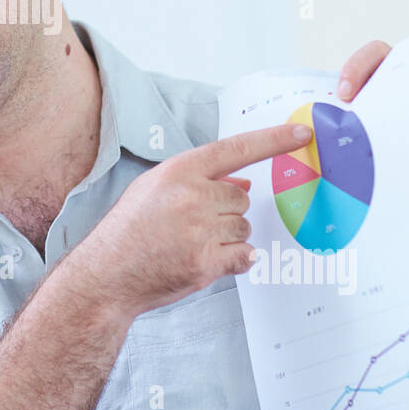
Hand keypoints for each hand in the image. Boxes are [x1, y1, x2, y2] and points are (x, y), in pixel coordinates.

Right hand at [79, 123, 315, 317]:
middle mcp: (192, 196)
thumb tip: (243, 180)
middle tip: (194, 225)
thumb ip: (196, 180)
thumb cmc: (128, 231)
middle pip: (243, 196)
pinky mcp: (206, 262)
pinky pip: (244, 256)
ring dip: (227, 237)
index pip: (236, 148)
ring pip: (244, 227)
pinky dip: (233, 261)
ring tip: (190, 244)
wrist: (106, 275)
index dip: (273, 140)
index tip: (301, 134)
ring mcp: (200, 230)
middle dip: (227, 211)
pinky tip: (204, 260)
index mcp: (178, 171)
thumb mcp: (153, 189)